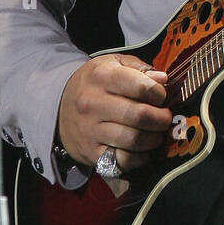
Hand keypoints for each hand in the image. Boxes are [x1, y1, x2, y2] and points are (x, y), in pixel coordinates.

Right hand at [57, 54, 170, 172]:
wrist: (59, 106)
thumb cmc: (95, 83)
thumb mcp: (113, 64)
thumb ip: (140, 68)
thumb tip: (162, 79)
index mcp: (101, 77)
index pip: (142, 87)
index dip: (160, 93)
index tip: (161, 97)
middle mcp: (92, 103)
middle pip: (140, 116)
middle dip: (162, 119)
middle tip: (164, 118)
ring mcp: (90, 130)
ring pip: (134, 140)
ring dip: (153, 139)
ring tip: (155, 133)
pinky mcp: (91, 153)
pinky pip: (124, 161)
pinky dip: (140, 158)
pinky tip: (142, 149)